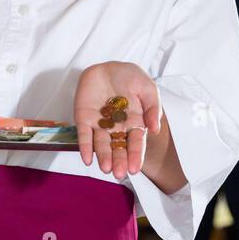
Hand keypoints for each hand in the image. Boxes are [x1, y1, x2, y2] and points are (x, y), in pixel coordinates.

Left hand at [75, 61, 161, 180]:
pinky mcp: (84, 119)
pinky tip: (87, 159)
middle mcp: (117, 127)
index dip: (135, 156)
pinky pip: (84, 135)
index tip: (135, 168)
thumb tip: (155, 130)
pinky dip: (85, 147)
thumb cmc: (131, 77)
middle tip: (119, 174)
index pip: (135, 143)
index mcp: (134, 123)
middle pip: (118, 148)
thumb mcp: (148, 89)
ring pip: (101, 144)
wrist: (109, 66)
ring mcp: (100, 124)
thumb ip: (153, 108)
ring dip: (103, 157)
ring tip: (106, 169)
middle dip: (119, 161)